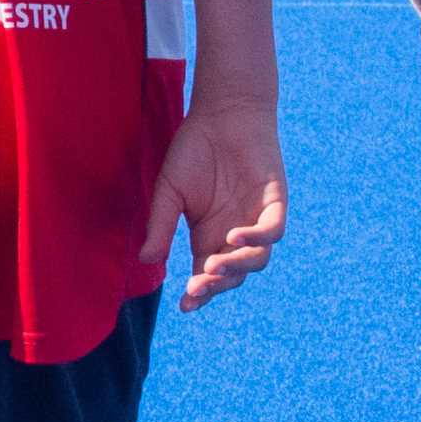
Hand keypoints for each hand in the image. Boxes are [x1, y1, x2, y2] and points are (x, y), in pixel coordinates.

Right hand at [145, 95, 290, 308]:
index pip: (207, 274)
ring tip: (214, 265)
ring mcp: (257, 220)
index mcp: (209, 235)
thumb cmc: (193, 151)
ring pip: (257, 260)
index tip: (185, 306)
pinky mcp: (275, 203)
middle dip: (216, 286)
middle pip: (233, 274)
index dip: (199, 293)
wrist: (222, 115)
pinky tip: (234, 237)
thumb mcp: (168, 192)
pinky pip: (272, 231)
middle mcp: (235, 234)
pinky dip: (256, 240)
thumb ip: (160, 226)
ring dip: (236, 267)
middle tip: (197, 287)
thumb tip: (146, 261)